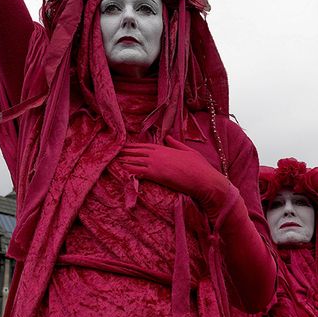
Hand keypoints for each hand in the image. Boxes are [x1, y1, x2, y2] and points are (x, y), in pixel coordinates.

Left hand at [115, 136, 234, 218]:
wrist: (203, 179)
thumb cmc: (199, 166)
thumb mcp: (188, 151)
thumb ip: (176, 144)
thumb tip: (168, 137)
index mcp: (165, 148)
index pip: (145, 146)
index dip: (133, 146)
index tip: (125, 146)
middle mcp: (158, 154)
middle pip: (137, 152)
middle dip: (125, 152)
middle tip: (114, 152)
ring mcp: (156, 164)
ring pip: (135, 161)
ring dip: (124, 161)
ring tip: (114, 161)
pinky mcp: (156, 175)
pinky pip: (139, 172)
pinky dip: (130, 171)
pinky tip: (123, 171)